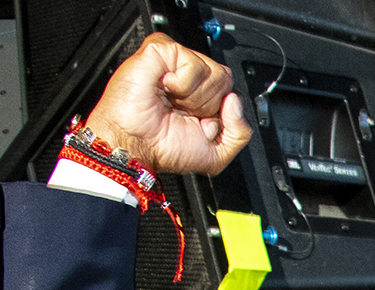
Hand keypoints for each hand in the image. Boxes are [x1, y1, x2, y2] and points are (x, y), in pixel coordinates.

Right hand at [83, 33, 250, 173]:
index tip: (200, 124)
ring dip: (195, 97)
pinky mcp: (162, 50)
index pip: (233, 91)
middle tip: (182, 113)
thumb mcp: (216, 154)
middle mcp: (190, 76)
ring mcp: (176, 61)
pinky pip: (194, 64)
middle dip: (209, 106)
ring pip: (215, 72)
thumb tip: (235, 101)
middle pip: (226, 80)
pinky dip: (183, 84)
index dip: (222, 113)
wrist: (134, 144)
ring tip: (172, 102)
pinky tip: (165, 89)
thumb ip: (240, 134)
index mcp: (202, 95)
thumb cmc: (163, 148)